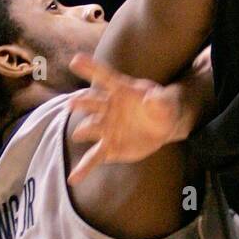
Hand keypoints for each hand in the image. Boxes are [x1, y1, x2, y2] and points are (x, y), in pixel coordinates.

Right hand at [65, 53, 183, 183]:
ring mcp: (105, 128)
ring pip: (90, 128)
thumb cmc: (161, 107)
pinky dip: (84, 168)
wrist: (161, 127)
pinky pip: (94, 158)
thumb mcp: (166, 101)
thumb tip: (153, 98)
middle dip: (82, 102)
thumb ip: (160, 100)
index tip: (75, 60)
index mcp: (120, 90)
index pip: (105, 76)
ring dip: (84, 131)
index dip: (91, 68)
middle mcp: (107, 107)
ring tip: (78, 135)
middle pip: (92, 102)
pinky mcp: (108, 147)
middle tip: (73, 103)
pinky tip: (73, 178)